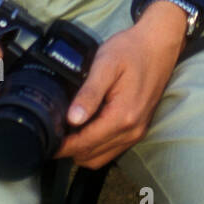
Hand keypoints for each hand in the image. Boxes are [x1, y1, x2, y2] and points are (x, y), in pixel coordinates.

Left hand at [57, 1, 187, 168]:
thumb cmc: (131, 50)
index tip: (45, 141)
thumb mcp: (106, 64)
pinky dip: (95, 146)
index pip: (85, 144)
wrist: (158, 45)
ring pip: (101, 157)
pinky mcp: (138, 129)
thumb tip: (72, 119)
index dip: (62, 146)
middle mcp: (132, 131)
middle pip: (91, 156)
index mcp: (122, 116)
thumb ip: (90, 93)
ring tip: (66, 131)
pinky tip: (85, 128)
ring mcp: (136, 132)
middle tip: (52, 133)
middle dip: (69, 149)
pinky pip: (112, 149)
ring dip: (82, 150)